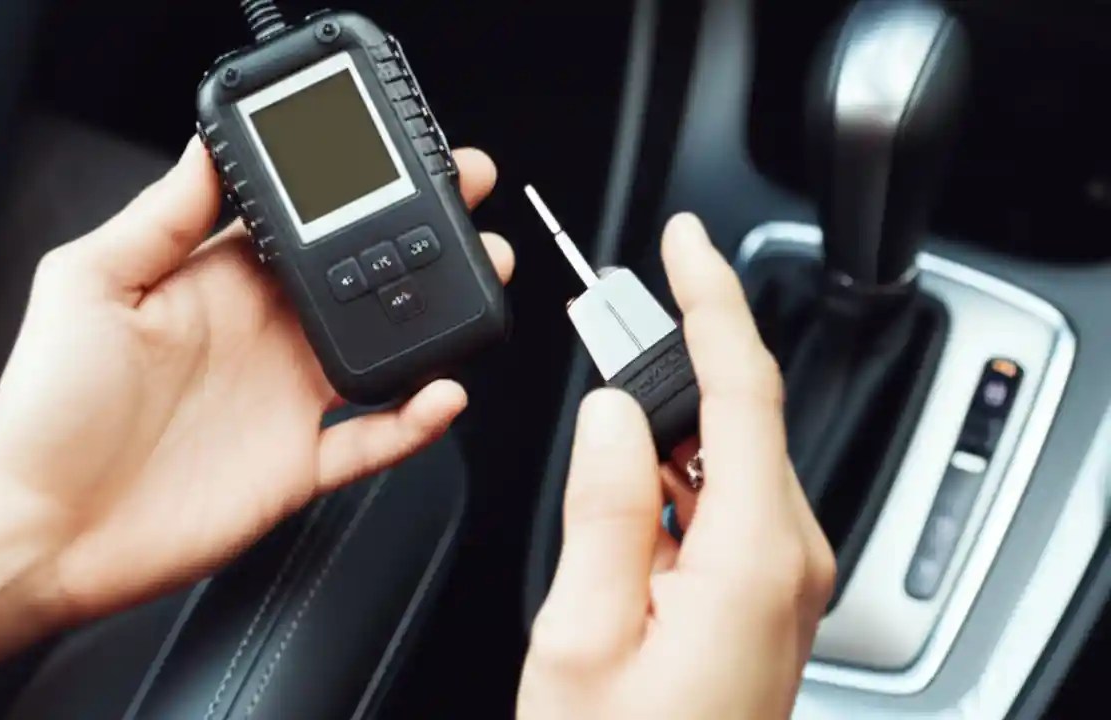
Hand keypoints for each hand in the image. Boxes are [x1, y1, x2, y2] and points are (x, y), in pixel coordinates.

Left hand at [0, 138, 513, 622]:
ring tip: (480, 281)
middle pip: (359, 277)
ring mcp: (285, 400)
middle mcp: (260, 336)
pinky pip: (375, 439)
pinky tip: (441, 394)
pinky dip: (416, 421)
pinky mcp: (298, 463)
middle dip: (418, 237)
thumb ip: (160, 218)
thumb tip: (207, 148)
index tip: (398, 159)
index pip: (301, 225)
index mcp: (217, 286)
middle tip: (465, 203)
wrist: (45, 526)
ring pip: (383, 350)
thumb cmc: (49, 409)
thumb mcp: (89, 284)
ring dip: (434, 319)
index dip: (352, 190)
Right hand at [517, 215, 833, 718]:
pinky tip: (627, 495)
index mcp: (753, 557)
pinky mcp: (766, 595)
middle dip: (674, 357)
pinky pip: (725, 503)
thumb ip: (602, 505)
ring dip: (665, 427)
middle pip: (739, 413)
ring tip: (601, 433)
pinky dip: (674, 477)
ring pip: (727, 457)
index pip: (743, 387)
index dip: (712, 298)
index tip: (686, 243)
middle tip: (606, 327)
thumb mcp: (583, 632)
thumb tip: (609, 413)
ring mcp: (785, 580)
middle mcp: (790, 560)